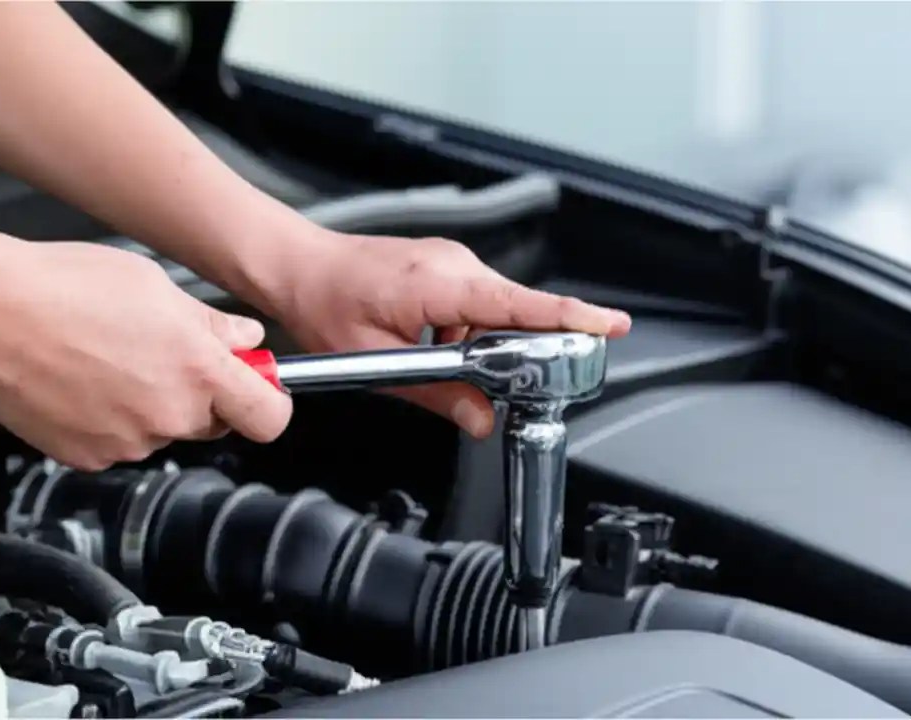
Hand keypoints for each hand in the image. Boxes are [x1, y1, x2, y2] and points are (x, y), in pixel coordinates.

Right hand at [0, 238, 291, 469]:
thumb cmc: (64, 287)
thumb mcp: (156, 286)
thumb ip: (210, 324)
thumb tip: (243, 340)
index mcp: (198, 370)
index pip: (269, 416)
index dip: (268, 402)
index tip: (259, 388)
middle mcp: (167, 415)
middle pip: (210, 423)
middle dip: (199, 395)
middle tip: (164, 355)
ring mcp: (126, 442)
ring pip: (158, 431)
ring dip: (147, 405)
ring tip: (107, 358)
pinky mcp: (86, 456)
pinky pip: (115, 443)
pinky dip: (107, 420)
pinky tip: (81, 381)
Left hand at [269, 232, 631, 438]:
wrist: (300, 266)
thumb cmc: (326, 303)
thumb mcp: (378, 363)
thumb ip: (438, 395)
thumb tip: (482, 419)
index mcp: (436, 283)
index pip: (518, 303)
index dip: (569, 316)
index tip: (610, 325)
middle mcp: (453, 264)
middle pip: (518, 311)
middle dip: (529, 350)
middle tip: (511, 383)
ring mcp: (453, 261)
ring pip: (499, 312)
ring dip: (490, 345)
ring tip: (441, 361)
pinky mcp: (449, 267)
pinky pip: (481, 305)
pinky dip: (473, 333)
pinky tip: (439, 348)